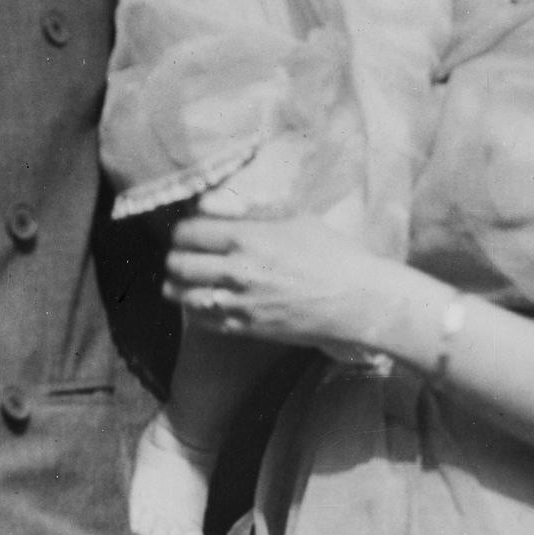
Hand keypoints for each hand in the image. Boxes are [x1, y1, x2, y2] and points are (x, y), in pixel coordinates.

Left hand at [165, 201, 438, 364]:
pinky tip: (203, 299)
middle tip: (184, 253)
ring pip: (181, 294)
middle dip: (176, 255)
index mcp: (246, 238)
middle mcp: (236, 271)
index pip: (187, 232)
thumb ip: (249, 213)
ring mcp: (239, 304)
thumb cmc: (332, 254)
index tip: (190, 230)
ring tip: (186, 277)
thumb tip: (212, 206)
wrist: (357, 301)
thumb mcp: (293, 218)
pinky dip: (194, 307)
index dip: (183, 230)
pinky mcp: (246, 328)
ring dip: (178, 283)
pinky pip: (201, 319)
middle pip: (177, 263)